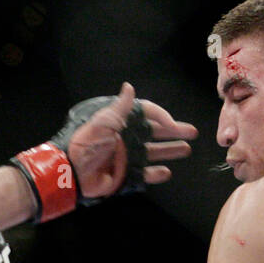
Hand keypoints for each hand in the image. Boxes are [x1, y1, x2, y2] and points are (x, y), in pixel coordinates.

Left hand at [10, 82, 197, 220]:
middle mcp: (126, 139)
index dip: (161, 117)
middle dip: (173, 132)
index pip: (146, 115)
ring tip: (186, 149)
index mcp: (120, 123)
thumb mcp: (103, 121)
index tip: (173, 123)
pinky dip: (155, 174)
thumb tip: (129, 86)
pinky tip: (167, 172)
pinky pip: (143, 174)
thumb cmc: (86, 143)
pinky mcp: (124, 176)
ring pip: (153, 152)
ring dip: (169, 150)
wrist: (71, 172)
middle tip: (192, 132)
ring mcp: (126, 158)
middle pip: (155, 133)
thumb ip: (119, 107)